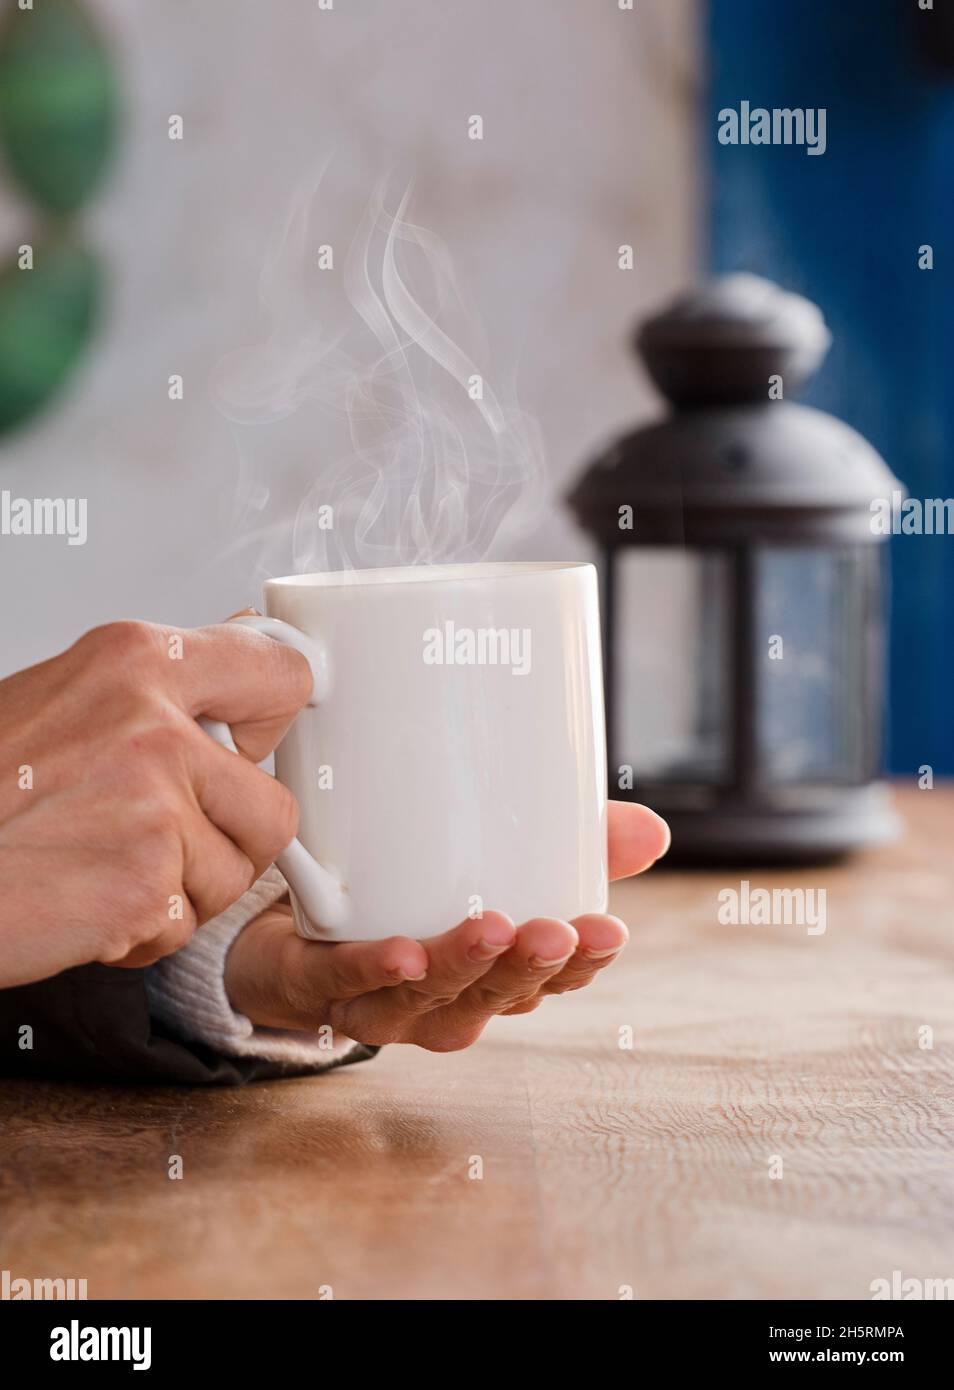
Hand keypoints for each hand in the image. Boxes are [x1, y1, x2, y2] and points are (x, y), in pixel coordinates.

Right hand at [0, 620, 311, 986]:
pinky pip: (186, 923)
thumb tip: (248, 653)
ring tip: (100, 868)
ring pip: (233, 873)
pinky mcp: (144, 881)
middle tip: (155, 839)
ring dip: (178, 891)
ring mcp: (153, 803)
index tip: (266, 740)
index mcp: (134, 658)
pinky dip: (139, 932)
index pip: (280, 669)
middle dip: (225, 841)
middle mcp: (153, 721)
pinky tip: (82, 903)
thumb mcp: (64, 699)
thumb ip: (157, 690)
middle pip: (274, 805)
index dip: (277, 717)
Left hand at [225, 801, 669, 1050]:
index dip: (583, 962)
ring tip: (488, 928)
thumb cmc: (409, 904)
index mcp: (495, 976)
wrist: (292, 939)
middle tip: (555, 930)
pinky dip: (376, 970)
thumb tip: (652, 830)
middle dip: (529, 966)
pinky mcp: (323, 984)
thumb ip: (573, 843)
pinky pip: (351, 982)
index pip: (553, 980)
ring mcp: (386, 1003)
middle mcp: (448, 1001)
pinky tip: (401, 951)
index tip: (609, 929)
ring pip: (431, 996)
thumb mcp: (495, 864)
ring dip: (462, 965)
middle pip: (498, 994)